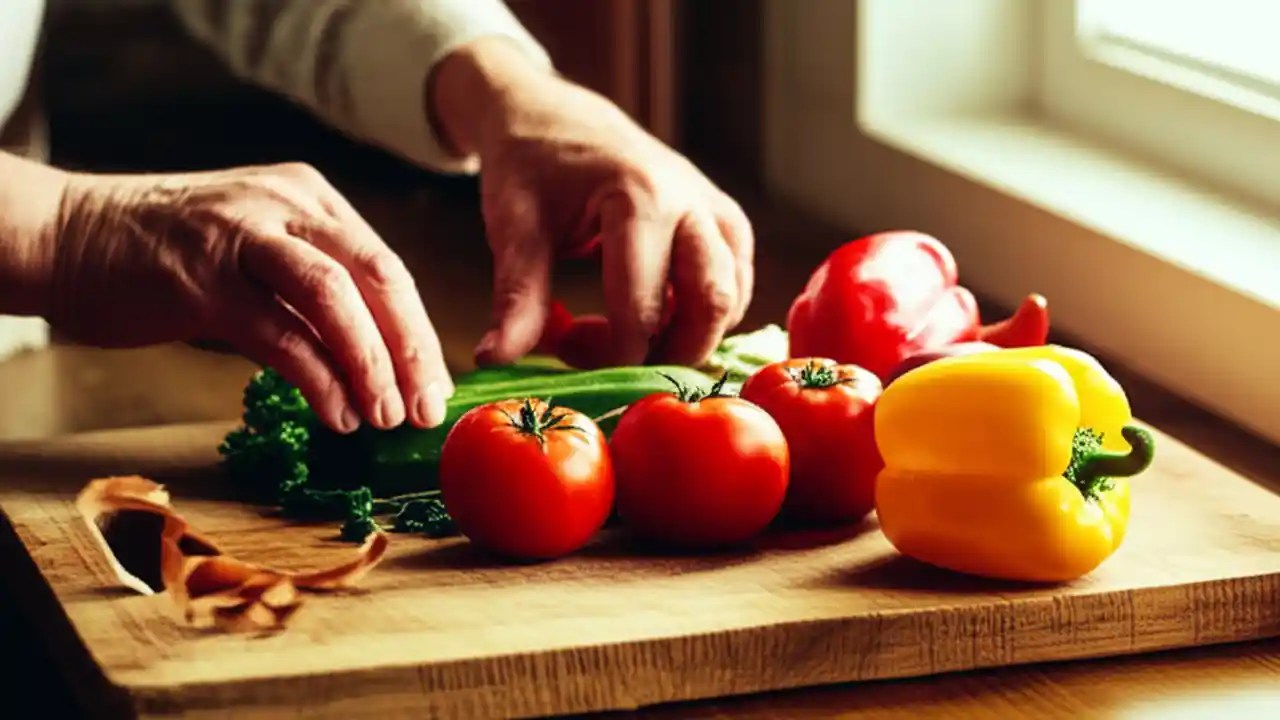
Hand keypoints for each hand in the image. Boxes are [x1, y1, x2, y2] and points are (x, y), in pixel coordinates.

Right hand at [49, 162, 451, 432]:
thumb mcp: (259, 254)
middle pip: (377, 277)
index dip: (418, 332)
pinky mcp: (203, 280)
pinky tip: (337, 414)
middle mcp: (285, 206)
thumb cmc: (170, 256)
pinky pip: (281, 334)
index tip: (434, 386)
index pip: (386, 267)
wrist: (69, 236)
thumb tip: (377, 365)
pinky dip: (318, 379)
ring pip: (335, 299)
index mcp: (310, 198)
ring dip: (371, 365)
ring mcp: (243, 238)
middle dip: (411, 349)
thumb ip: (314, 295)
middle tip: (426, 409)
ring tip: (387, 416)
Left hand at [432, 39, 753, 368]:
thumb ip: (516, 297)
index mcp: (639, 198)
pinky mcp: (724, 219)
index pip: (643, 308)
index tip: (572, 356)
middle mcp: (690, 201)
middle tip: (619, 364)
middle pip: (711, 304)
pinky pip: (736, 281)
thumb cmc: (531, 169)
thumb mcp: (514, 228)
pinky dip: (706, 312)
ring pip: (732, 296)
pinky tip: (661, 313)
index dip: (612, 355)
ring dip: (691, 334)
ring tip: (634, 335)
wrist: (555, 116)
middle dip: (669, 353)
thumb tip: (495, 358)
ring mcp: (714, 208)